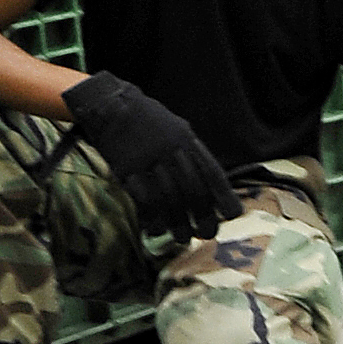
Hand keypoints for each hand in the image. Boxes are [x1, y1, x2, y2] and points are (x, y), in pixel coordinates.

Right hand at [65, 72, 241, 243]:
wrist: (110, 105)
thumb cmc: (146, 119)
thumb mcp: (176, 128)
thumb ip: (191, 151)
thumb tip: (208, 181)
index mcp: (186, 140)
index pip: (212, 172)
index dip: (224, 195)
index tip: (232, 215)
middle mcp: (171, 151)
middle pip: (193, 190)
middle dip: (203, 216)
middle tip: (207, 233)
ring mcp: (148, 161)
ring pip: (169, 199)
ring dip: (178, 223)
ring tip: (182, 238)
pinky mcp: (127, 170)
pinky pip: (144, 199)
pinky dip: (152, 218)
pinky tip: (156, 230)